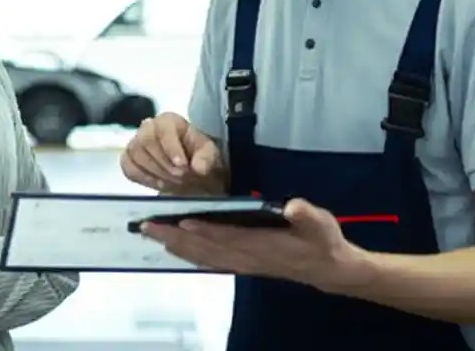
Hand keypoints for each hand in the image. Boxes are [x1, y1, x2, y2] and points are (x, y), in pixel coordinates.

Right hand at [120, 112, 223, 193]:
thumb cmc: (198, 157)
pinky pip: (127, 167)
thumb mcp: (210, 155)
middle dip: (163, 162)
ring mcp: (136, 143)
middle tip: (180, 176)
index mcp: (169, 121)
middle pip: (145, 140)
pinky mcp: (128, 159)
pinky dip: (143, 177)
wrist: (190, 173)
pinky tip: (159, 183)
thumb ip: (207, 158)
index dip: (171, 147)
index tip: (182, 165)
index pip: (164, 128)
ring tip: (173, 181)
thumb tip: (199, 167)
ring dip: (155, 171)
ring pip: (135, 153)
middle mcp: (149, 127)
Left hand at [139, 198, 372, 293]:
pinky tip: (173, 248)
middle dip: (175, 237)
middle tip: (148, 226)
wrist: (326, 269)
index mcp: (262, 245)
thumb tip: (293, 206)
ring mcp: (242, 263)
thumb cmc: (321, 241)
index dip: (205, 230)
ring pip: (202, 255)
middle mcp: (246, 257)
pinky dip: (188, 254)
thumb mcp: (321, 224)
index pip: (228, 236)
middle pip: (205, 248)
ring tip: (151, 234)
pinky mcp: (241, 265)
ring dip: (175, 245)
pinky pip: (208, 261)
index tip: (181, 220)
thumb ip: (306, 215)